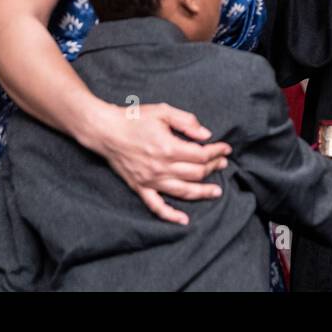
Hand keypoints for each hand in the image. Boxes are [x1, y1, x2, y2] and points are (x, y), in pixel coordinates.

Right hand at [88, 100, 230, 224]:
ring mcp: (150, 180)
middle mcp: (161, 167)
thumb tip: (206, 135)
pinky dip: (170, 215)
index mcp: (169, 147)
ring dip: (202, 192)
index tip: (226, 149)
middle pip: (196, 173)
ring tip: (216, 191)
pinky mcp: (140, 187)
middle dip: (213, 168)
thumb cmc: (135, 118)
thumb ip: (187, 122)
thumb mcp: (163, 111)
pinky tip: (183, 220)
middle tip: (223, 164)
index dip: (217, 152)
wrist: (106, 131)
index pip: (201, 155)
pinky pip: (157, 206)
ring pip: (183, 192)